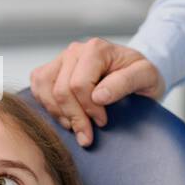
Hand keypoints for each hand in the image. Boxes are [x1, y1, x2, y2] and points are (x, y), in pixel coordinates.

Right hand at [30, 38, 163, 147]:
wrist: (135, 73)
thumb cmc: (141, 75)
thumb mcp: (147, 77)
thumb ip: (125, 82)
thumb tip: (98, 96)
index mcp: (96, 49)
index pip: (79, 84)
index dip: (89, 109)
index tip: (102, 122)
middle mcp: (75, 50)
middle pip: (60, 90)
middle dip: (74, 117)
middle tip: (88, 134)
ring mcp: (61, 59)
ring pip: (45, 90)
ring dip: (59, 114)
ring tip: (76, 126)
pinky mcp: (52, 69)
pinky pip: (37, 87)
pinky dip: (46, 105)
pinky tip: (65, 115)